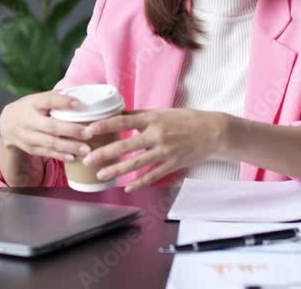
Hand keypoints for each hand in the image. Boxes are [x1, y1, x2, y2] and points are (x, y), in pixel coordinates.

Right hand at [0, 91, 92, 161]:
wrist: (7, 124)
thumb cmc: (30, 108)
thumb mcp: (37, 99)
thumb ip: (55, 97)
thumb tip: (80, 95)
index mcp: (32, 103)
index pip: (47, 100)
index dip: (63, 102)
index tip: (79, 103)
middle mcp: (28, 120)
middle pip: (51, 126)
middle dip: (71, 130)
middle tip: (89, 133)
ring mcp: (27, 136)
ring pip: (50, 142)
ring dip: (69, 147)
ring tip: (86, 149)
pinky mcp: (29, 148)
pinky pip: (46, 153)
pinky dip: (60, 155)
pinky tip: (73, 157)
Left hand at [80, 109, 232, 191]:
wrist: (212, 131)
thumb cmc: (185, 119)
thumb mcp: (161, 112)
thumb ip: (139, 115)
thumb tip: (117, 114)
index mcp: (152, 118)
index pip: (123, 121)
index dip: (104, 126)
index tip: (88, 130)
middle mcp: (157, 134)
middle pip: (126, 145)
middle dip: (104, 153)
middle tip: (87, 160)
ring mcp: (164, 151)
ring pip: (136, 163)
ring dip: (117, 170)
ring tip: (101, 175)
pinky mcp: (172, 164)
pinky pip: (152, 175)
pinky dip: (139, 182)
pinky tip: (127, 187)